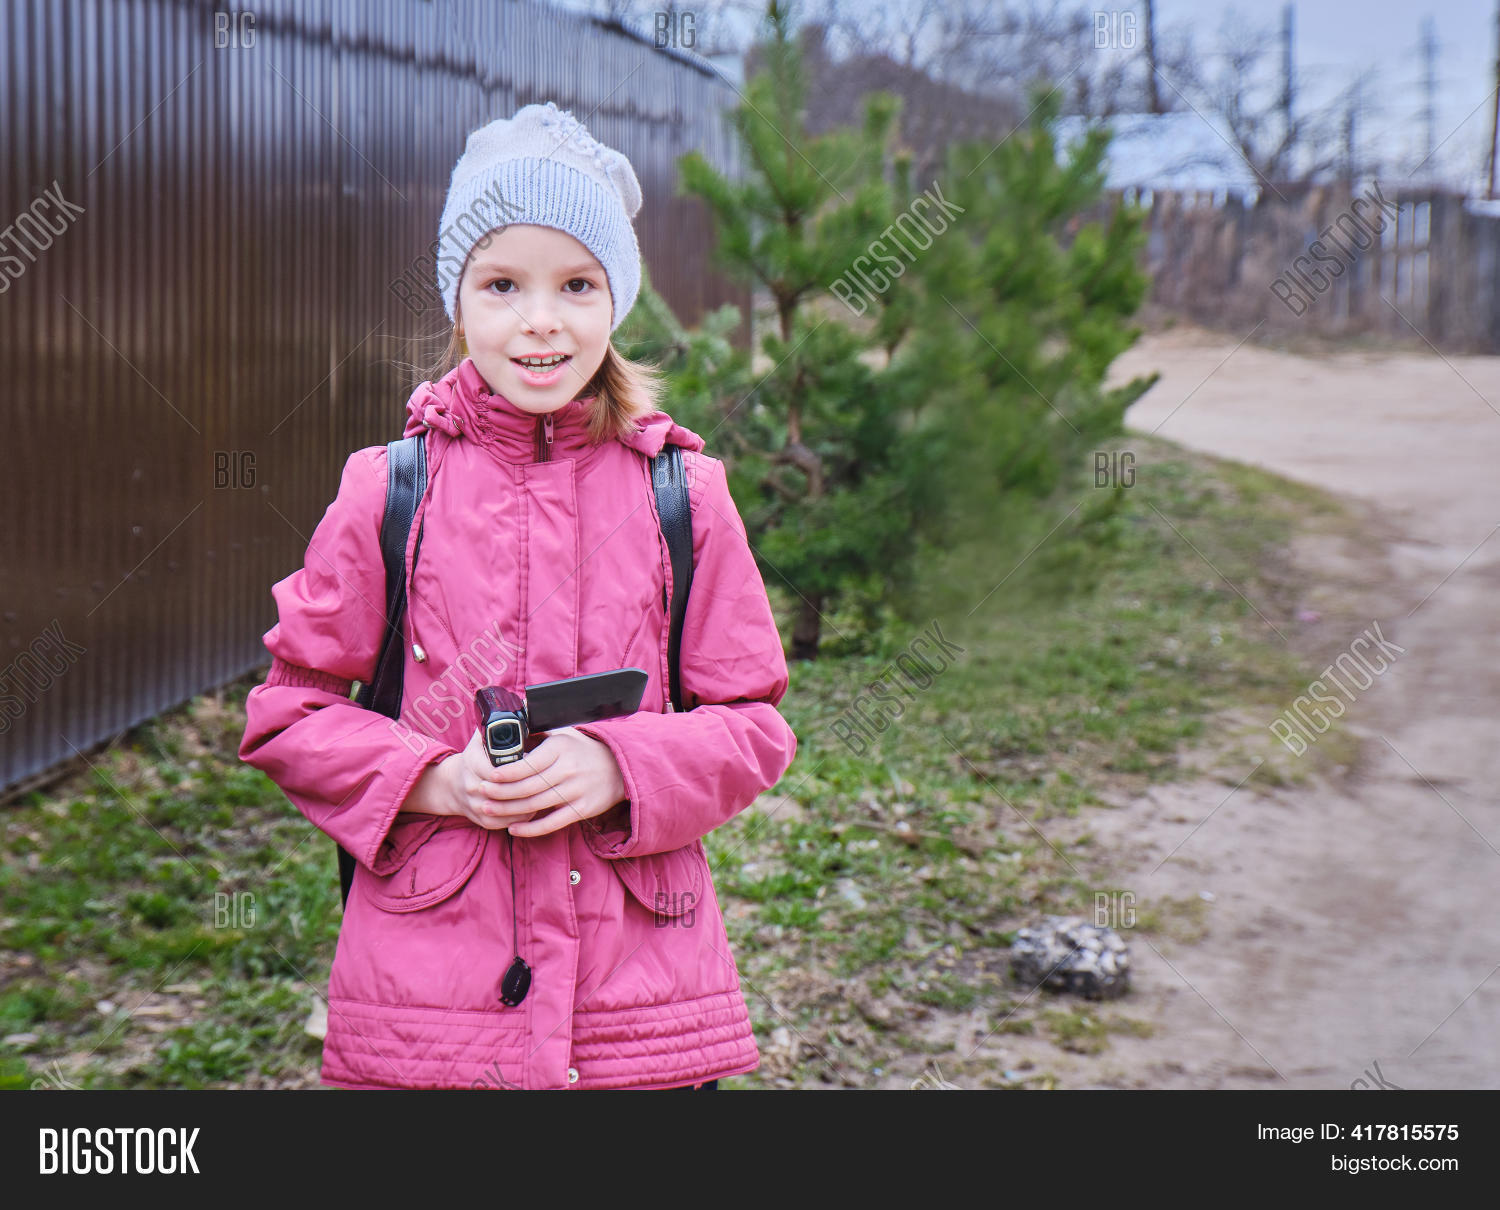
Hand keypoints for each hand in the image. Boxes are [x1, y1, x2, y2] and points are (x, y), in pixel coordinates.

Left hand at [406, 726, 624, 836]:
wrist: (619, 767)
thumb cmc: (583, 749)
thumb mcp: (563, 732)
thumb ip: (538, 728)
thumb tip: (513, 713)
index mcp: (561, 748)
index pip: (529, 764)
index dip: (507, 772)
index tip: (489, 775)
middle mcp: (568, 770)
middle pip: (528, 787)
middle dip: (501, 792)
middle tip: (482, 792)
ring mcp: (576, 791)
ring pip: (536, 805)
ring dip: (509, 811)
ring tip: (489, 810)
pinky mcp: (581, 809)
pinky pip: (552, 823)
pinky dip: (530, 829)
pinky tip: (513, 828)